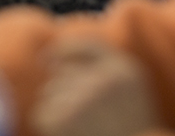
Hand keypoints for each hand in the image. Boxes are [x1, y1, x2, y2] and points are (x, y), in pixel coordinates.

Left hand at [31, 39, 158, 135]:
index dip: (62, 51)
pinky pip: (42, 113)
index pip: (85, 47)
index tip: (45, 59)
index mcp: (125, 70)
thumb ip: (102, 73)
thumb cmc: (132, 133)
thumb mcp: (130, 98)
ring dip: (58, 110)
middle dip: (64, 92)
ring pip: (50, 93)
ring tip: (85, 131)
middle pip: (62, 72)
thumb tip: (49, 59)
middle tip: (89, 121)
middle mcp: (105, 79)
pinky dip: (50, 126)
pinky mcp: (63, 118)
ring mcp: (83, 98)